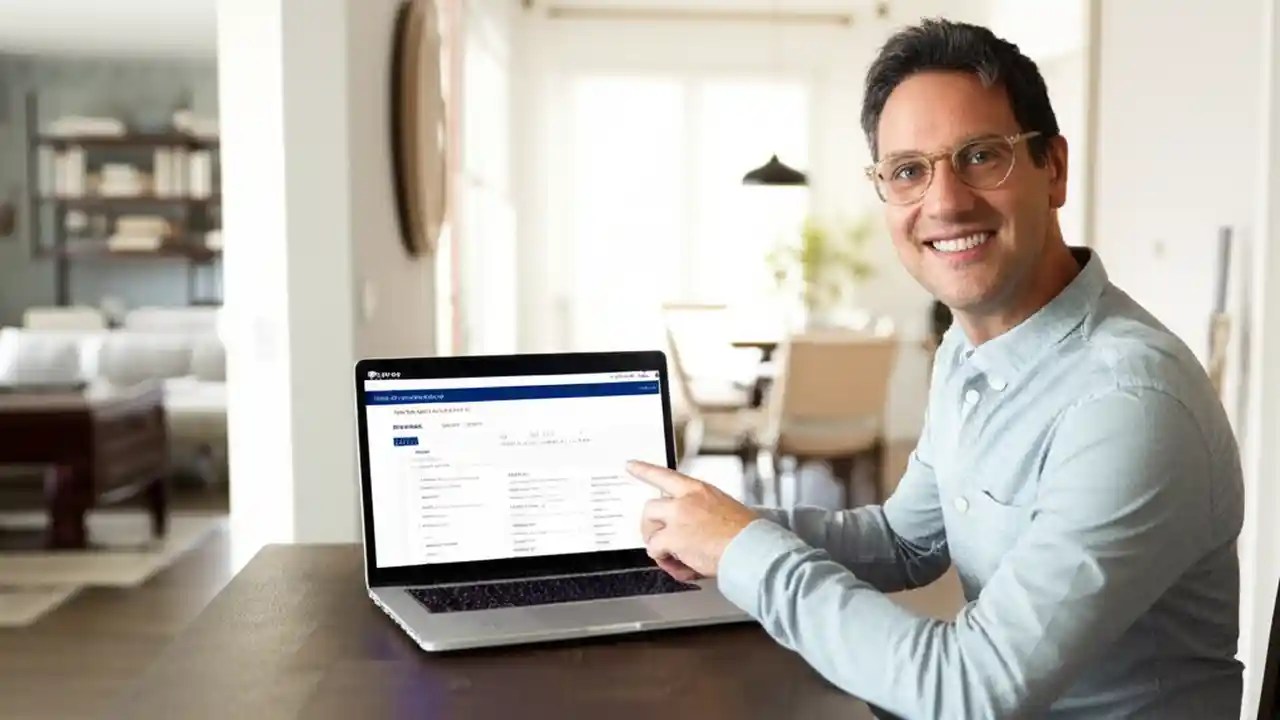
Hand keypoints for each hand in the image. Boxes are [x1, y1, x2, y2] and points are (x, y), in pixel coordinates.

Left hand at [626, 460, 758, 580]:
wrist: (752, 548)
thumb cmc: (746, 535)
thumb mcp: (724, 511)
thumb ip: (701, 515)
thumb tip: (688, 536)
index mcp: (699, 490)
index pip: (665, 475)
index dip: (644, 470)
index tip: (631, 465)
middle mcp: (685, 500)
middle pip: (650, 507)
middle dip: (650, 525)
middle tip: (656, 538)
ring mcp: (678, 518)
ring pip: (649, 529)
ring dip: (656, 543)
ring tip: (670, 555)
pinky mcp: (673, 538)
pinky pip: (655, 549)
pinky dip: (664, 560)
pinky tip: (679, 565)